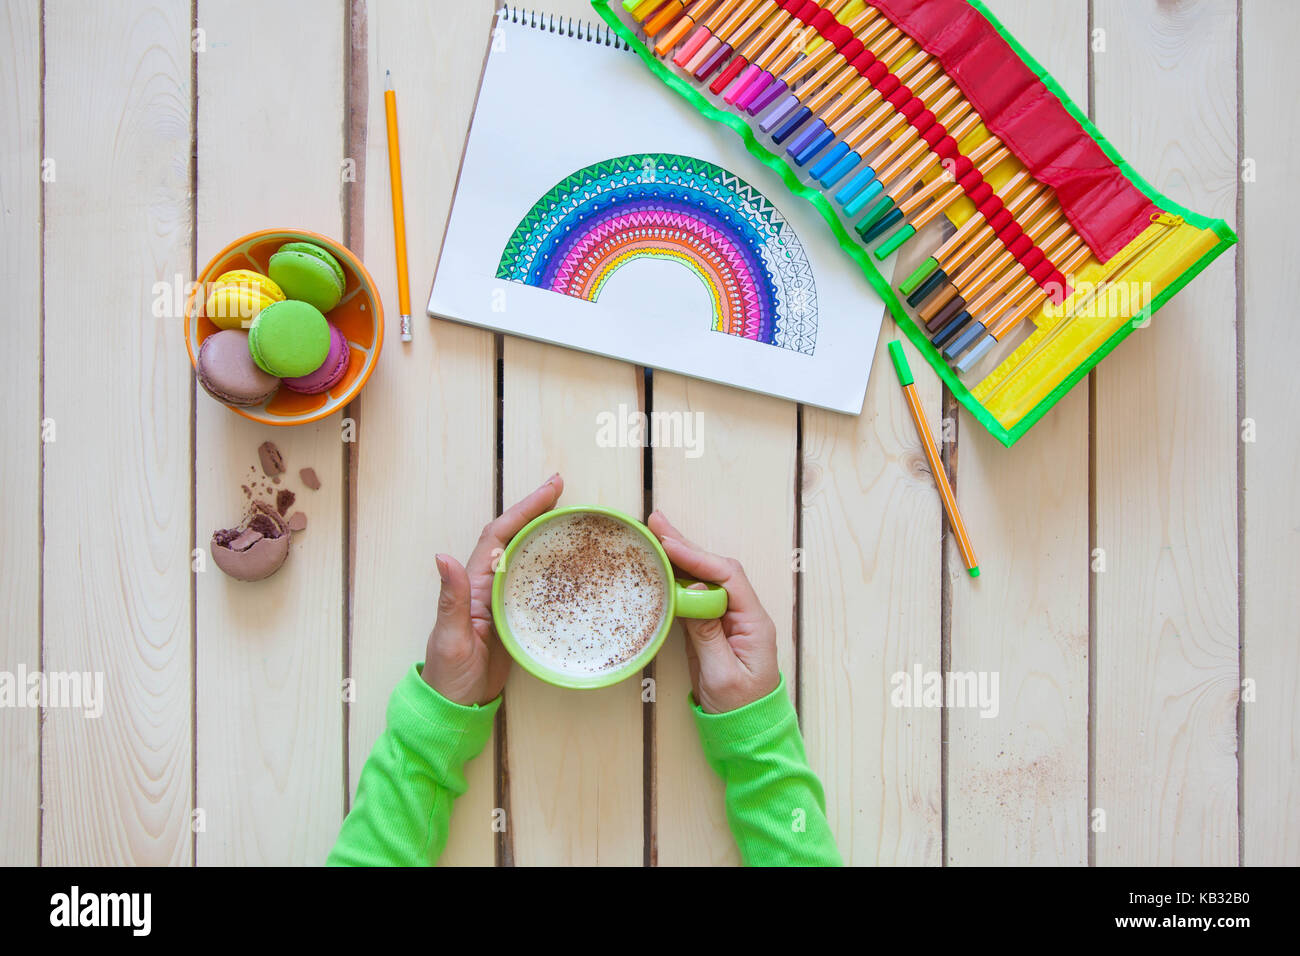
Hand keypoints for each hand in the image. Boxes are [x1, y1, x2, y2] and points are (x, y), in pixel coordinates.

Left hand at [423, 473, 563, 705]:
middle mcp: (486, 585)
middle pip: (513, 536)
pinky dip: (550, 565)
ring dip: (543, 532)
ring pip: (524, 555)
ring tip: (570, 515)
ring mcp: (500, 599)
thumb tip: (442, 556)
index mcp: (473, 583)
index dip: (523, 509)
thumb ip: (450, 599)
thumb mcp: (450, 639)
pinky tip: (569, 562)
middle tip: (564, 490)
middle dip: (536, 510)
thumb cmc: (449, 676)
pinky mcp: (514, 616)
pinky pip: (533, 581)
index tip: (550, 489)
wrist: (454, 707)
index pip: (499, 535)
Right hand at [647, 510, 779, 713]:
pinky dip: (675, 578)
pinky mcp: (711, 628)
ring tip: (654, 534)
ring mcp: (726, 619)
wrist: (746, 732)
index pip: (727, 577)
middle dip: (686, 545)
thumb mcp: (723, 675)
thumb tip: (693, 593)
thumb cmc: (741, 709)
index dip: (698, 557)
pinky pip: (694, 596)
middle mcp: (742, 614)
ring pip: (703, 578)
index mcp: (754, 622)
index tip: (670, 545)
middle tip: (656, 522)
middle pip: (715, 569)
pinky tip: (659, 567)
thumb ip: (709, 633)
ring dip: (679, 556)